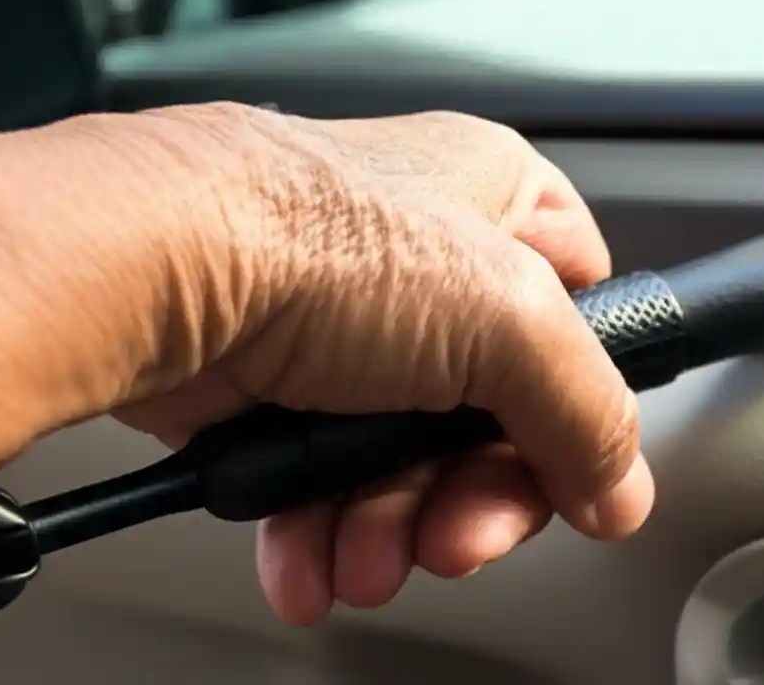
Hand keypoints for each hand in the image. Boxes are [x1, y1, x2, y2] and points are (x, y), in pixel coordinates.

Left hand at [113, 103, 653, 623]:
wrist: (146, 271)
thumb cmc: (303, 235)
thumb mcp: (504, 318)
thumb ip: (584, 407)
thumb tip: (618, 483)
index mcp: (492, 204)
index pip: (579, 317)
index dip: (579, 406)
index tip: (570, 479)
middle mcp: (417, 261)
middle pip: (487, 412)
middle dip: (469, 496)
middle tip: (452, 541)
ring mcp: (342, 325)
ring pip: (400, 461)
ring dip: (390, 530)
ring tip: (367, 558)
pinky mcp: (273, 382)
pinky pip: (320, 478)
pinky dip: (320, 531)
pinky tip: (311, 559)